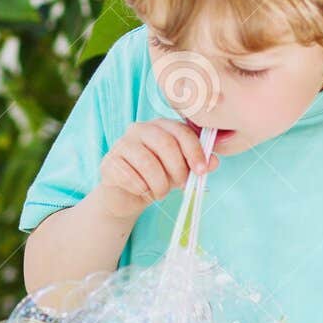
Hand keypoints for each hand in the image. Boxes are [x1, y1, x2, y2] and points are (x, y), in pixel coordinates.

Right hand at [94, 118, 218, 220]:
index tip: (202, 171)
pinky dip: (142, 189)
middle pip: (165, 144)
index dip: (195, 151)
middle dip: (178, 169)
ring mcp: (121, 144)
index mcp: (160, 126)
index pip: (181, 131)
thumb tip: (214, 162)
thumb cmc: (155, 178)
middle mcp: (139, 129)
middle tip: (182, 186)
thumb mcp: (180, 171)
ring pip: (148, 162)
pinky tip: (143, 191)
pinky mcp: (109, 162)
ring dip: (160, 184)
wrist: (126, 197)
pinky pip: (130, 177)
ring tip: (161, 193)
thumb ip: (196, 164)